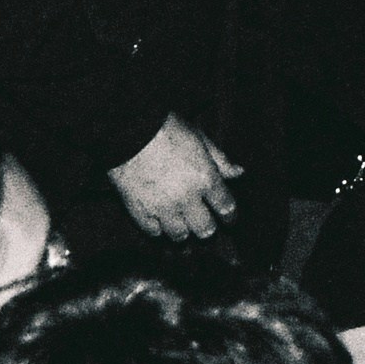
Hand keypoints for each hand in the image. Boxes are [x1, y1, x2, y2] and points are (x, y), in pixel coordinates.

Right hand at [110, 115, 240, 240]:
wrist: (126, 130)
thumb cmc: (165, 128)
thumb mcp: (200, 138)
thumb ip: (220, 159)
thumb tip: (238, 173)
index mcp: (205, 179)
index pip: (226, 208)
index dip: (230, 216)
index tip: (229, 218)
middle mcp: (186, 198)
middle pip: (205, 229)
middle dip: (208, 229)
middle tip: (205, 225)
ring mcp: (162, 207)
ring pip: (179, 235)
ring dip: (183, 232)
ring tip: (182, 227)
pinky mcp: (139, 211)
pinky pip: (153, 232)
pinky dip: (158, 229)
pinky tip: (159, 224)